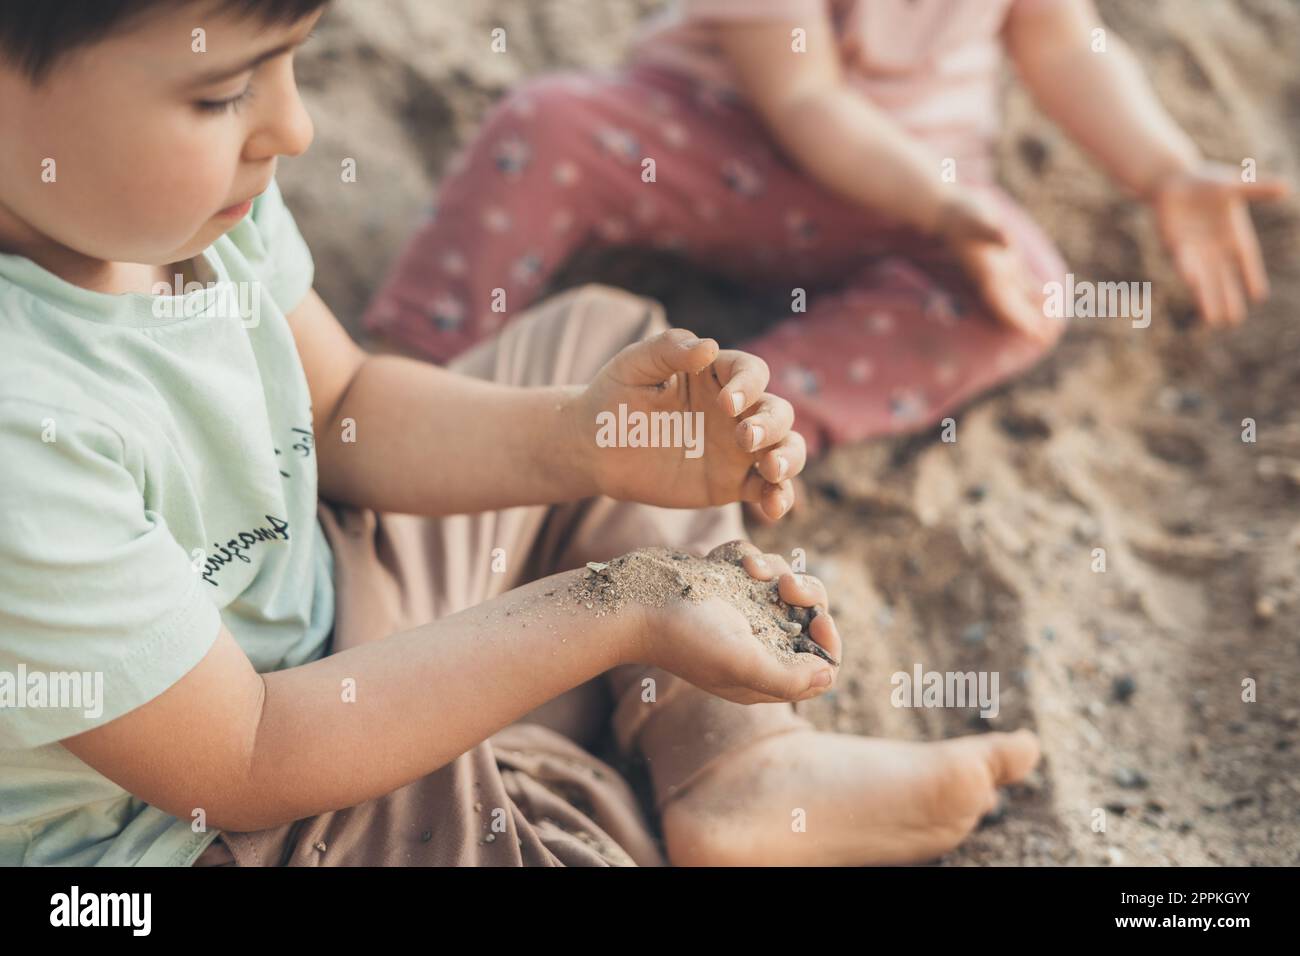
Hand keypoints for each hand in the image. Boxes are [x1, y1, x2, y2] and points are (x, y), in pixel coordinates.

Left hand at [574, 328, 804, 519]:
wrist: (596, 449)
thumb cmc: (615, 397)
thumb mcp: (633, 366)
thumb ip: (667, 349)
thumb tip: (707, 345)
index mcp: (718, 376)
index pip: (751, 373)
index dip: (748, 385)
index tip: (727, 404)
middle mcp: (737, 411)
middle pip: (777, 412)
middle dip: (771, 425)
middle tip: (745, 438)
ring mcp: (738, 449)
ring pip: (785, 449)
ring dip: (788, 459)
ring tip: (771, 470)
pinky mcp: (733, 483)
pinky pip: (766, 490)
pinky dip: (778, 497)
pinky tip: (774, 507)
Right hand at [630, 542, 841, 703]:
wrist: (632, 599)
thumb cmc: (683, 635)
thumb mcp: (741, 663)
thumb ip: (789, 676)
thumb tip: (829, 675)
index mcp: (761, 675)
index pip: (818, 664)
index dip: (826, 641)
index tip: (818, 619)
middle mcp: (755, 644)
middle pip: (808, 619)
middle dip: (806, 595)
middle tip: (787, 586)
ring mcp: (739, 611)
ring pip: (786, 583)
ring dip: (776, 569)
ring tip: (753, 570)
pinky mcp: (725, 582)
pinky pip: (757, 562)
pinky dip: (748, 556)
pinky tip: (732, 561)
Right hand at [936, 192, 1055, 343]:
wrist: (948, 209)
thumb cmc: (961, 214)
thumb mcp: (975, 219)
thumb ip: (990, 230)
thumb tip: (1007, 240)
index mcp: (987, 272)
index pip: (1002, 303)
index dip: (1016, 319)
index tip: (1031, 334)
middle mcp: (993, 276)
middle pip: (1010, 306)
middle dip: (1026, 322)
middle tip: (1045, 340)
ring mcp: (1000, 269)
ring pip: (1019, 297)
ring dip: (1033, 312)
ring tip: (1050, 327)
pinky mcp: (1006, 260)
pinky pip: (1023, 282)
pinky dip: (1036, 292)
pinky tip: (1050, 299)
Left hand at [1148, 162, 1288, 326]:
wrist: (1175, 182)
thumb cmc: (1208, 183)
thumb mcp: (1234, 186)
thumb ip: (1257, 190)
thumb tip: (1286, 187)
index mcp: (1234, 236)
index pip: (1246, 261)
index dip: (1252, 277)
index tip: (1259, 297)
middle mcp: (1216, 248)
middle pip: (1224, 279)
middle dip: (1228, 299)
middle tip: (1233, 321)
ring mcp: (1196, 249)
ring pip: (1204, 279)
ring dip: (1207, 298)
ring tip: (1212, 320)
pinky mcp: (1176, 245)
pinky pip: (1184, 261)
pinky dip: (1188, 271)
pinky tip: (1193, 283)